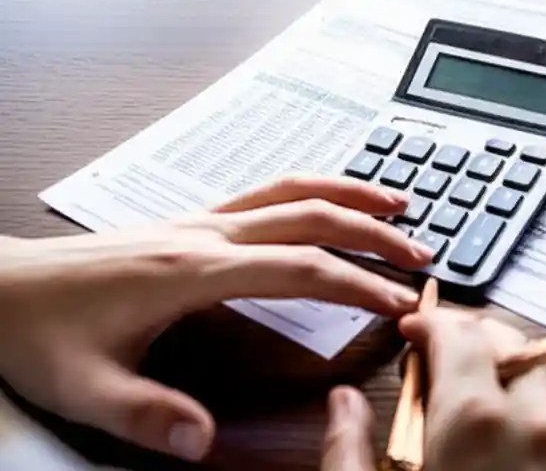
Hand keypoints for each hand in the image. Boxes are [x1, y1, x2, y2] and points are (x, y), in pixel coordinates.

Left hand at [0, 176, 430, 461]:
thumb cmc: (40, 331)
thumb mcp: (86, 388)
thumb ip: (148, 415)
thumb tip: (203, 441)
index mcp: (194, 269)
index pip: (300, 268)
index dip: (358, 285)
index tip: (399, 304)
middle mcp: (205, 233)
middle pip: (311, 214)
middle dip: (374, 233)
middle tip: (421, 255)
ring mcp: (198, 221)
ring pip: (291, 190)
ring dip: (350, 193)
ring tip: (398, 204)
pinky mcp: (189, 223)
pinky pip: (266, 192)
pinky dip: (312, 189)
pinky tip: (325, 200)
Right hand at [320, 310, 545, 470]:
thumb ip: (351, 450)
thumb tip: (342, 401)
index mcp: (473, 421)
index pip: (458, 335)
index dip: (429, 324)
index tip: (411, 331)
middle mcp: (534, 422)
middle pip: (508, 340)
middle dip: (471, 337)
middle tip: (440, 357)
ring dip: (519, 358)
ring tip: (487, 377)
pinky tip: (534, 408)